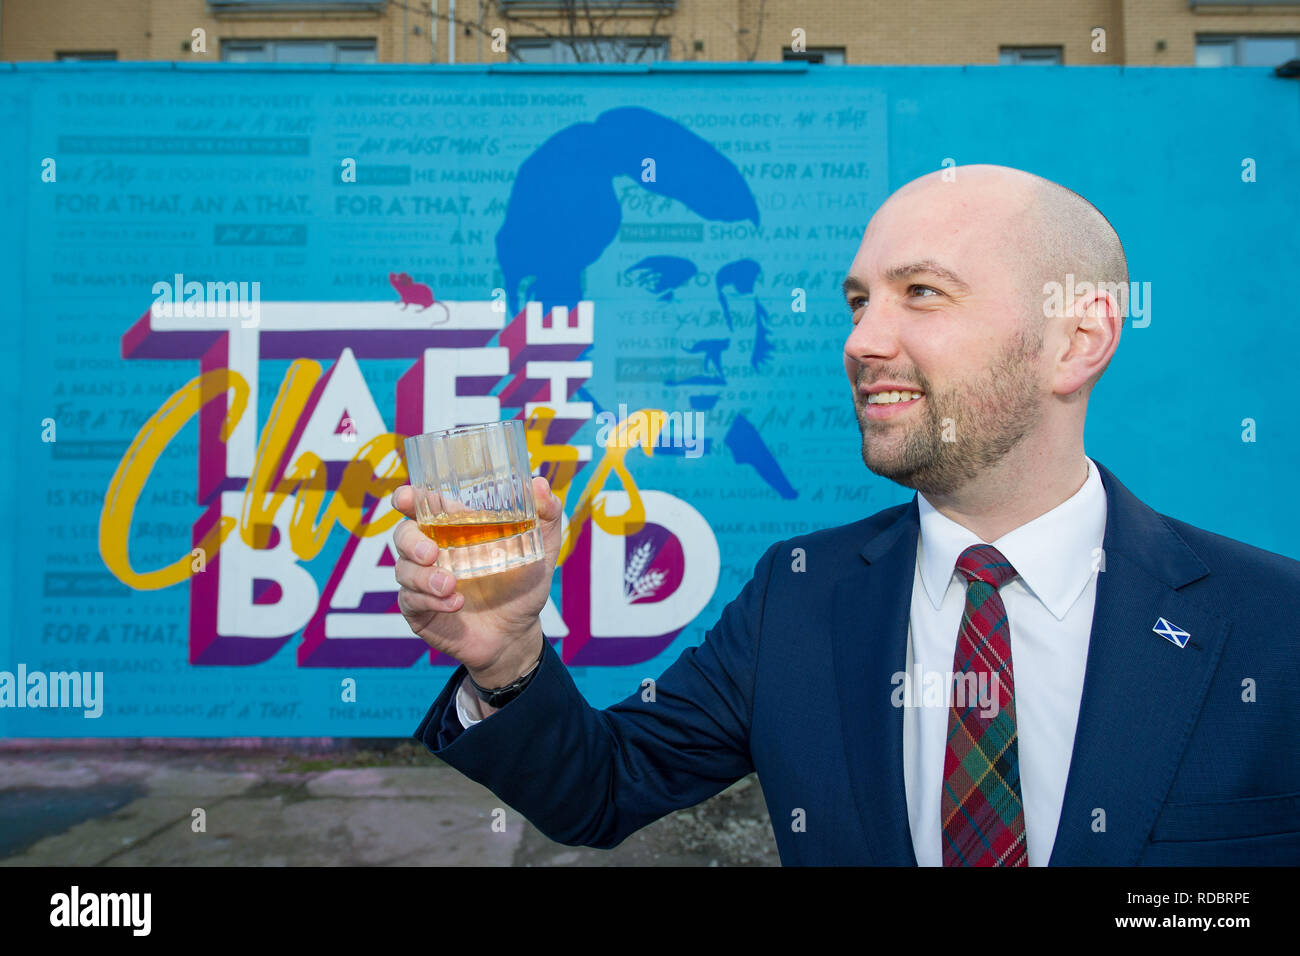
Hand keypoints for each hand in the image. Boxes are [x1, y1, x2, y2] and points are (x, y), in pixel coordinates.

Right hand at [391, 476, 562, 687]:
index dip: (408, 498)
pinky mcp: (419, 609)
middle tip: (432, 553)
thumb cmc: (523, 587)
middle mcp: (433, 551)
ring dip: (424, 577)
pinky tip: (456, 604)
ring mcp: (423, 581)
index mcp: (454, 529)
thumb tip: (539, 482)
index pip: (423, 506)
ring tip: (452, 585)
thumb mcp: (540, 550)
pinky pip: (410, 599)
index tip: (406, 498)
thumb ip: (545, 516)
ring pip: (403, 569)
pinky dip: (430, 600)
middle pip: (403, 534)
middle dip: (410, 541)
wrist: (517, 635)